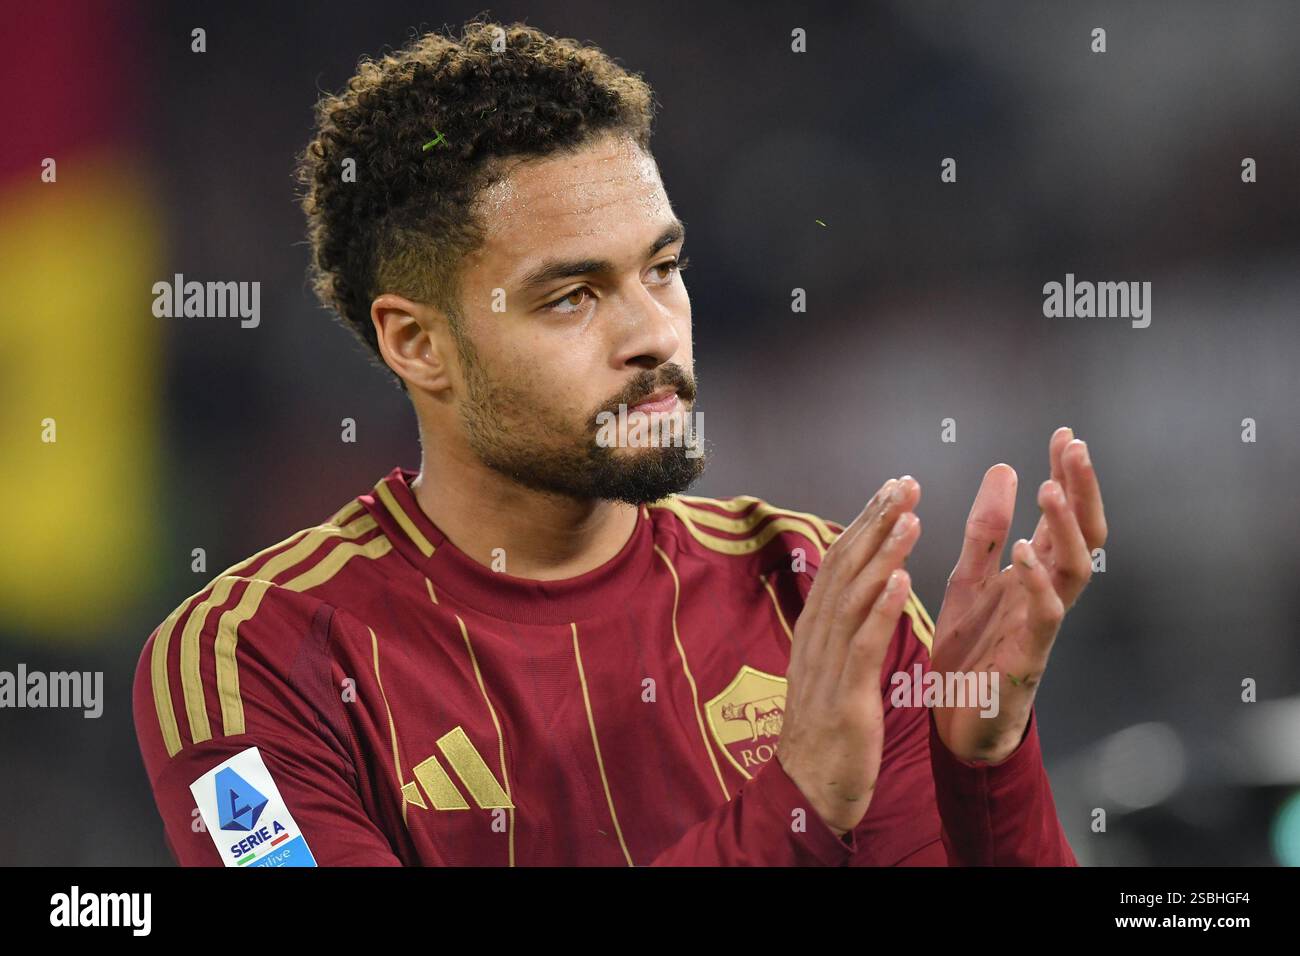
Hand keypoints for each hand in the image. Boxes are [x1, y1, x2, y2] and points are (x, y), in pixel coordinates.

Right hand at [777, 474, 921, 835]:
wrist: (809, 792)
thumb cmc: (826, 732)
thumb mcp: (830, 669)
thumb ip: (842, 627)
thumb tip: (859, 585)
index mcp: (816, 629)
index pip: (839, 562)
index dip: (865, 522)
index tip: (892, 488)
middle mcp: (816, 638)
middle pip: (845, 568)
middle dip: (877, 522)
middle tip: (906, 483)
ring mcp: (828, 666)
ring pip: (854, 597)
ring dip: (884, 554)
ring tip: (911, 516)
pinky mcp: (845, 696)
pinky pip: (864, 645)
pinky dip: (882, 609)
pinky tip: (903, 580)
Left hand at [930, 427, 1106, 763]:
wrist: (955, 723)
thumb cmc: (969, 651)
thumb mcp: (968, 577)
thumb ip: (985, 528)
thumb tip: (1005, 467)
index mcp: (1032, 574)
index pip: (1061, 516)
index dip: (1066, 476)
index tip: (1064, 434)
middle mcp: (1046, 594)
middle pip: (1083, 535)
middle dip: (1082, 491)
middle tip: (1075, 447)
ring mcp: (1042, 625)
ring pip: (1075, 570)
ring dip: (1065, 528)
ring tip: (1049, 489)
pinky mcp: (1028, 658)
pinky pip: (1046, 616)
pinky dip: (1037, 582)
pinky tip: (1024, 553)